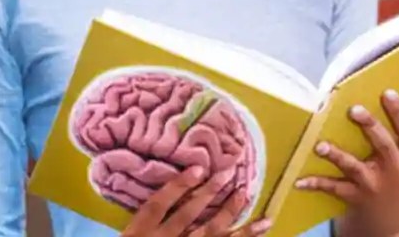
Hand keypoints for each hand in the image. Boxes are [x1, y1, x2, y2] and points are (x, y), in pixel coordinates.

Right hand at [121, 166, 270, 236]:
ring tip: (253, 205)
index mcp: (139, 234)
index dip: (177, 187)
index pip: (157, 206)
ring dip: (234, 221)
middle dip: (210, 195)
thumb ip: (145, 222)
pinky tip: (259, 234)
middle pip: (189, 216)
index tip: (198, 169)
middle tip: (230, 175)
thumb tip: (161, 198)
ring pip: (210, 236)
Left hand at [295, 89, 398, 236]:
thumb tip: (384, 104)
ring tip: (321, 145)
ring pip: (355, 167)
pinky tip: (300, 180)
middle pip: (383, 145)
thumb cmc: (397, 185)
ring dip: (337, 155)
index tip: (388, 93)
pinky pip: (334, 188)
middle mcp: (395, 171)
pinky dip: (317, 183)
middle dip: (370, 126)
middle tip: (354, 109)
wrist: (390, 228)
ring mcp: (375, 185)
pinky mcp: (356, 198)